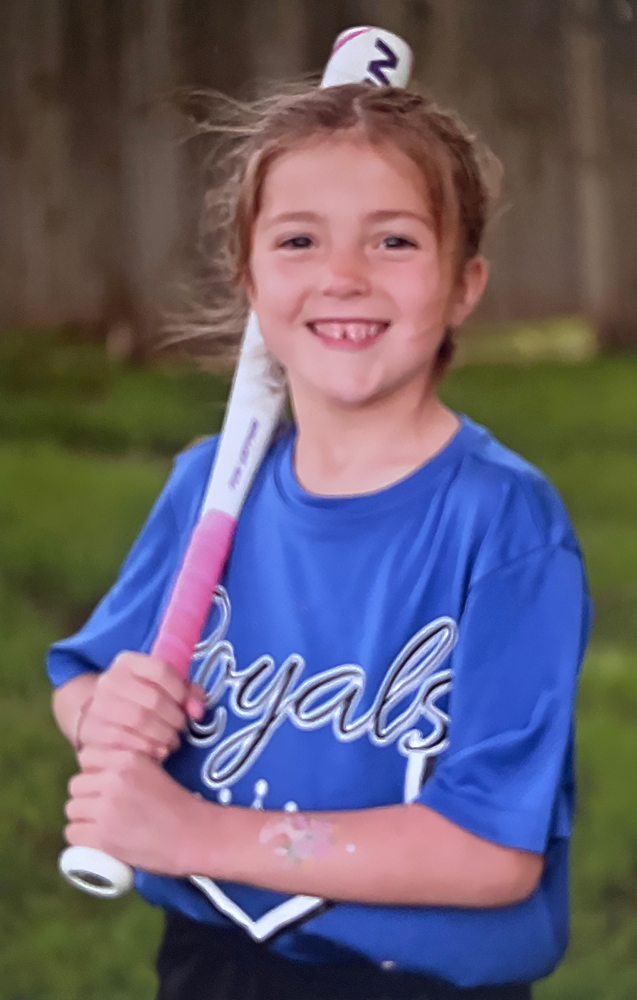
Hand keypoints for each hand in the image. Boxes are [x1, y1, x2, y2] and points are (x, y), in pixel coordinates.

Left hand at [64, 746, 209, 875]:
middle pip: (77, 785)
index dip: (93, 772)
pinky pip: (73, 833)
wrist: (194, 835)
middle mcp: (114, 778)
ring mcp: (106, 806)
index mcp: (128, 758)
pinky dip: (82, 838)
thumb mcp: (153, 772)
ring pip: (72, 809)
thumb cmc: (177, 806)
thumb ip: (128, 768)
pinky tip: (96, 840)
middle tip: (103, 810)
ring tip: (101, 826)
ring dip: (83, 818)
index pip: (87, 757)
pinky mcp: (102, 834)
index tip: (103, 784)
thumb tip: (101, 775)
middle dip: (87, 797)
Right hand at [78, 652, 204, 759]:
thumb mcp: (164, 688)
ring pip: (140, 721)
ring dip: (164, 736)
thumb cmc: (140, 700)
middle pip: (154, 699)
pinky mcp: (92, 730)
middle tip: (181, 729)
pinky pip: (126, 741)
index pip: (161, 670)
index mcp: (128, 662)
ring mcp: (98, 705)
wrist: (99, 717)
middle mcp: (110, 680)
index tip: (189, 708)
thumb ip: (188, 693)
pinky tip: (157, 751)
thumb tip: (198, 710)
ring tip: (171, 742)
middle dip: (175, 719)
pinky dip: (148, 748)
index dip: (181, 692)